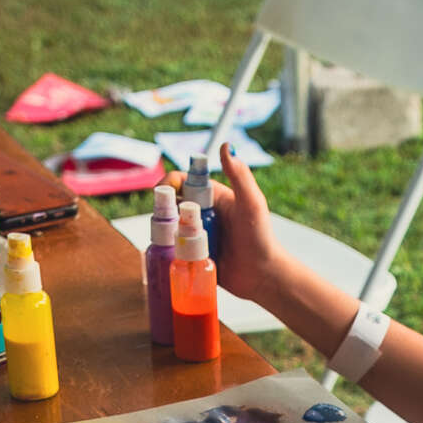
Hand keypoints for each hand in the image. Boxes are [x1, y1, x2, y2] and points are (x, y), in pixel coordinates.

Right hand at [162, 150, 280, 301]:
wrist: (263, 276)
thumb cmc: (261, 238)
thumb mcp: (251, 204)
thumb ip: (240, 175)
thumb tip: (226, 146)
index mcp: (213, 196)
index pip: (182, 182)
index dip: (168, 184)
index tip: (160, 193)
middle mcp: (202, 213)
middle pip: (170, 205)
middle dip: (163, 212)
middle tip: (172, 224)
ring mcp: (196, 234)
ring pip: (168, 227)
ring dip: (163, 232)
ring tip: (171, 241)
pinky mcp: (192, 254)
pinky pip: (172, 249)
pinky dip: (166, 249)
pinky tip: (166, 254)